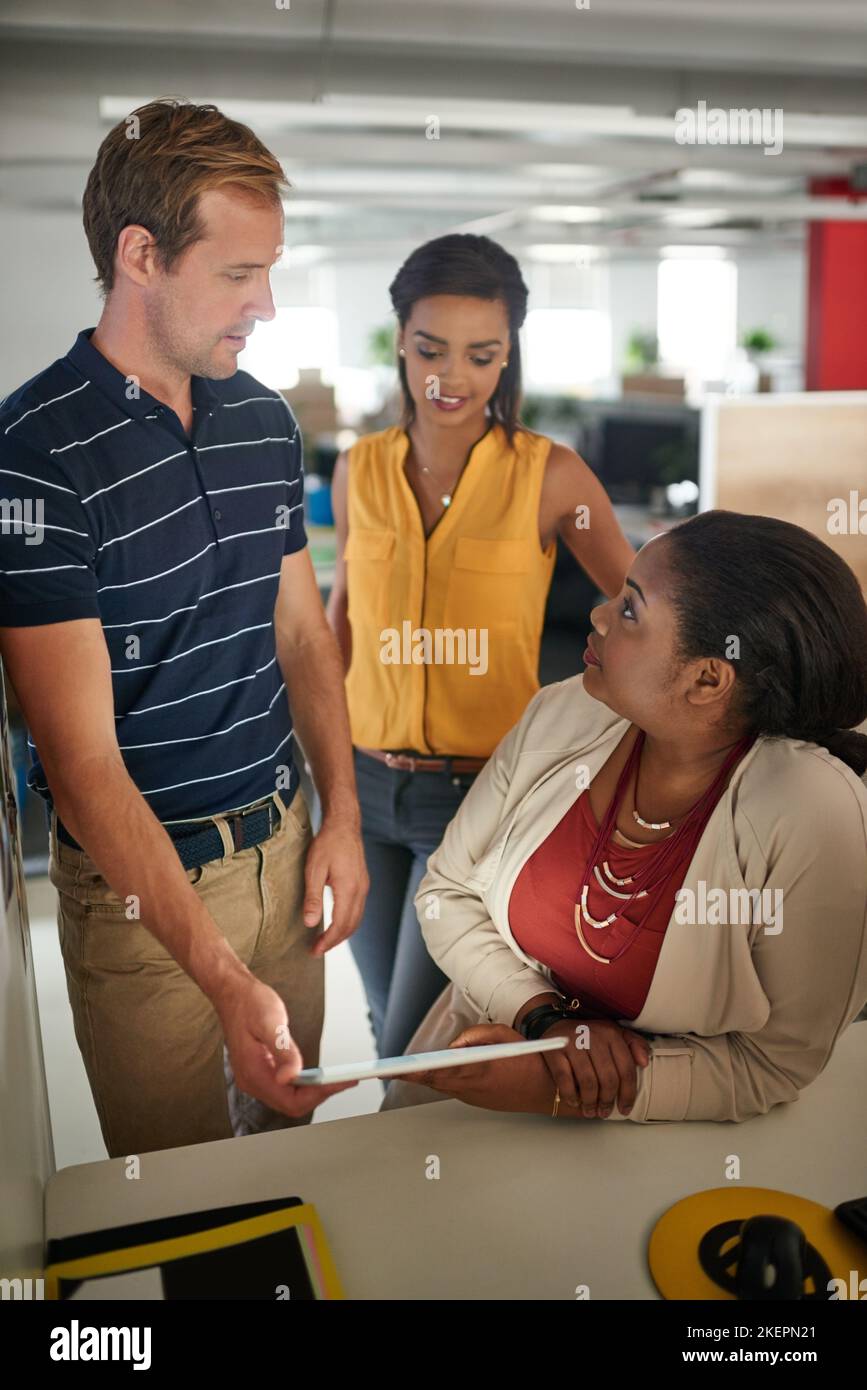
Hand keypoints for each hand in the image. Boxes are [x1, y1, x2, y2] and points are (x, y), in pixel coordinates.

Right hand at [216, 974, 357, 1116]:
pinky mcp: (260, 1070)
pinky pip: (285, 1087)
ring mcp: (255, 1077)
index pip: (291, 1101)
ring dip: (313, 1091)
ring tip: (337, 1079)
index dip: (318, 1094)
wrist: (232, 992)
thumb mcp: (270, 1021)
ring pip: (289, 1098)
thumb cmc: (249, 1003)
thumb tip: (291, 1076)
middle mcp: (252, 1081)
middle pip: (291, 1104)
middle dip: (320, 1094)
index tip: (341, 1082)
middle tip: (346, 1080)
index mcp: (253, 1073)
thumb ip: (283, 1050)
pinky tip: (317, 1075)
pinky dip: (304, 1084)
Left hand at [302, 814, 368, 954]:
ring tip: (325, 940)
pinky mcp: (363, 883)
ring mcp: (364, 887)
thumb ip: (313, 898)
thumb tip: (310, 923)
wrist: (344, 825)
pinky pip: (358, 910)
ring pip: (357, 919)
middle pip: (351, 926)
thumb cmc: (327, 844)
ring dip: (342, 933)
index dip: (328, 941)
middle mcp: (360, 891)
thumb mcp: (314, 870)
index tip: (314, 951)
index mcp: (348, 889)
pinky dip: (347, 922)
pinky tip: (336, 922)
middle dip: (334, 941)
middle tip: (316, 950)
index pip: (340, 925)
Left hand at [404, 1023, 582, 1115]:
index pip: (442, 1070)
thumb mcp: (507, 1036)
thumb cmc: (530, 1059)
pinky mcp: (478, 1102)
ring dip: (423, 1079)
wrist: (549, 1091)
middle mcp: (475, 1088)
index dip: (418, 1070)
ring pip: (442, 1087)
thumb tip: (454, 1046)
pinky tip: (426, 1075)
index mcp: (482, 1069)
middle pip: (436, 1081)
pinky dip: (438, 1082)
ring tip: (400, 1070)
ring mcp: (476, 1098)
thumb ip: (477, 1036)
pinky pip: (453, 1090)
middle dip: (411, 1075)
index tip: (399, 1067)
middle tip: (386, 1069)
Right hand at [540, 1017, 649, 1117]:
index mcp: (611, 1034)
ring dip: (590, 1102)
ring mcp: (573, 1043)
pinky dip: (570, 1095)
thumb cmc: (589, 1036)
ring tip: (590, 1111)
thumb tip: (645, 1062)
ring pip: (588, 1082)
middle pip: (608, 1078)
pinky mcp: (555, 1051)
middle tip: (604, 1112)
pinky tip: (574, 1102)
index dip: (628, 1094)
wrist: (555, 1024)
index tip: (625, 1109)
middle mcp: (593, 1037)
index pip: (626, 1069)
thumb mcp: (614, 1034)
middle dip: (608, 1100)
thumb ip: (634, 1045)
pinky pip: (565, 1079)